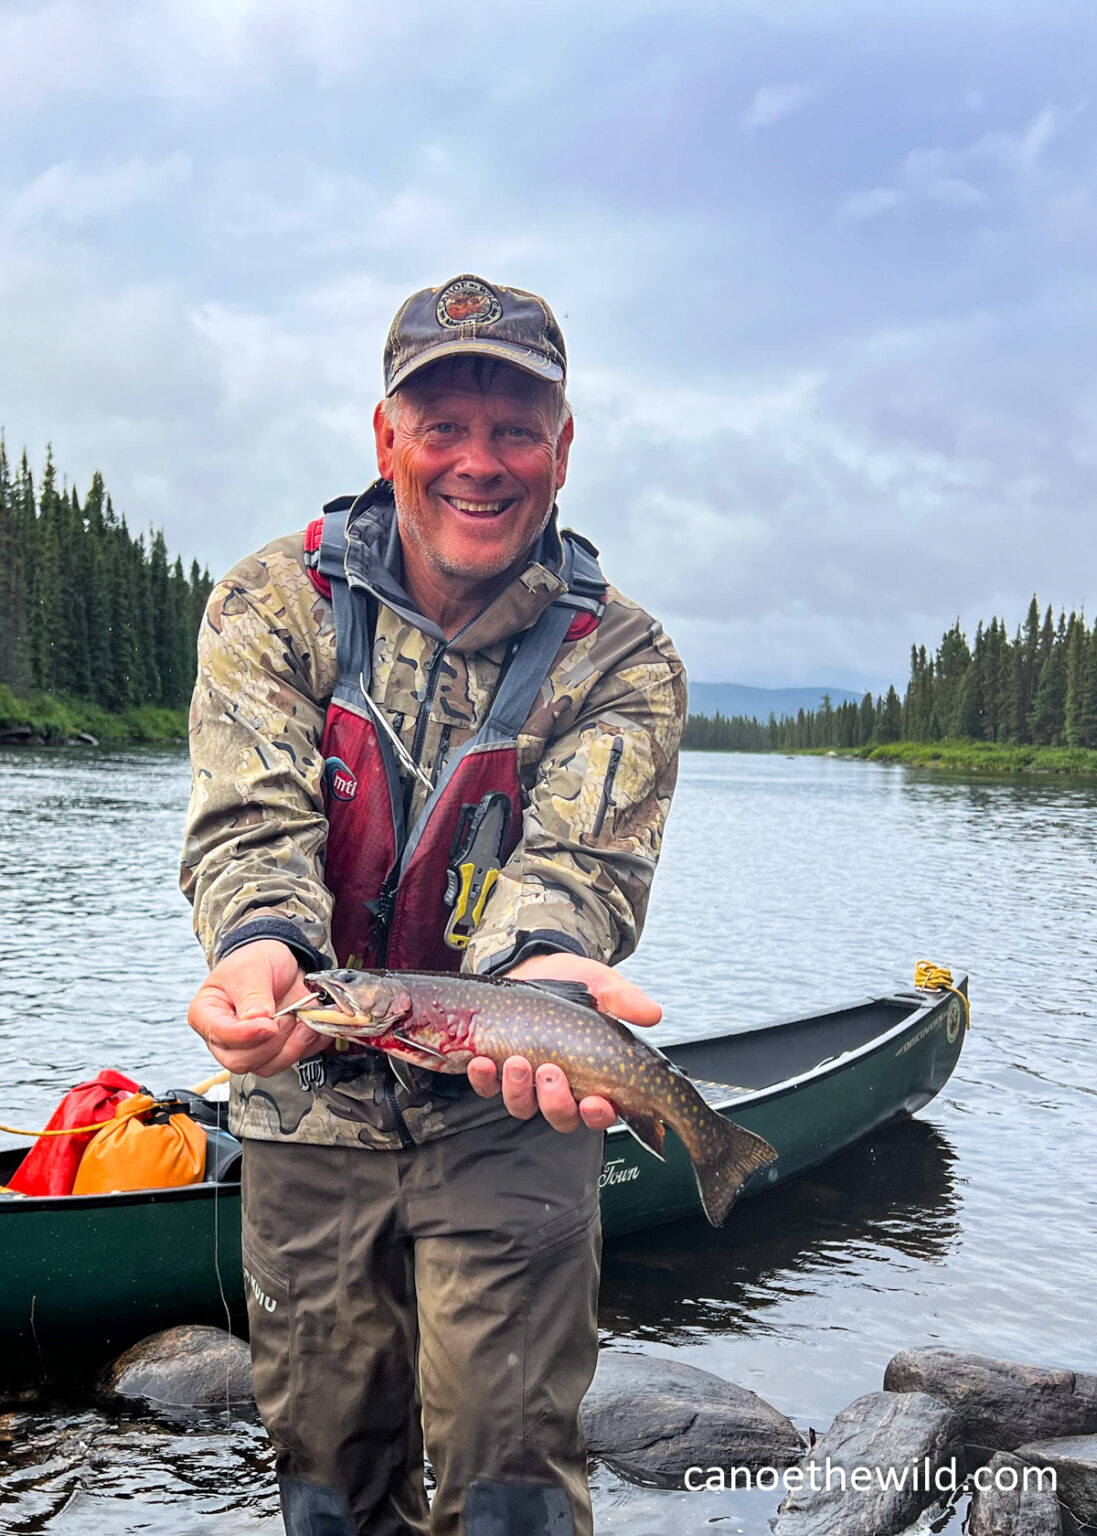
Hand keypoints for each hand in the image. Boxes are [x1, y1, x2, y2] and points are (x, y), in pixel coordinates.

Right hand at [187, 939, 323, 1077]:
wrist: (282, 961)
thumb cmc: (256, 961)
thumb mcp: (251, 968)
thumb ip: (253, 994)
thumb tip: (256, 1019)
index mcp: (207, 1014)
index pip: (219, 1036)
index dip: (246, 1034)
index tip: (269, 1022)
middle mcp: (226, 1038)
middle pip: (241, 1061)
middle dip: (270, 1042)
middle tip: (286, 1016)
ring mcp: (251, 1048)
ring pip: (267, 1066)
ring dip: (291, 1045)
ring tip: (300, 1018)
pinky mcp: (276, 1051)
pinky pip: (292, 1061)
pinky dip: (306, 1046)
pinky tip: (309, 1025)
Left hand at [466, 953, 660, 1132]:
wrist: (535, 964)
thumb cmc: (575, 982)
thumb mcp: (604, 986)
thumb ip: (626, 1000)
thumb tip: (653, 1014)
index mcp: (595, 1075)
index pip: (602, 1111)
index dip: (599, 1114)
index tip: (596, 1102)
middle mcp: (562, 1086)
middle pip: (562, 1116)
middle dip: (556, 1102)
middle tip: (551, 1073)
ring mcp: (528, 1081)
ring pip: (523, 1107)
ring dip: (518, 1090)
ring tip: (516, 1062)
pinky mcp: (496, 1069)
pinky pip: (487, 1087)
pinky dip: (484, 1079)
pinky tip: (481, 1061)